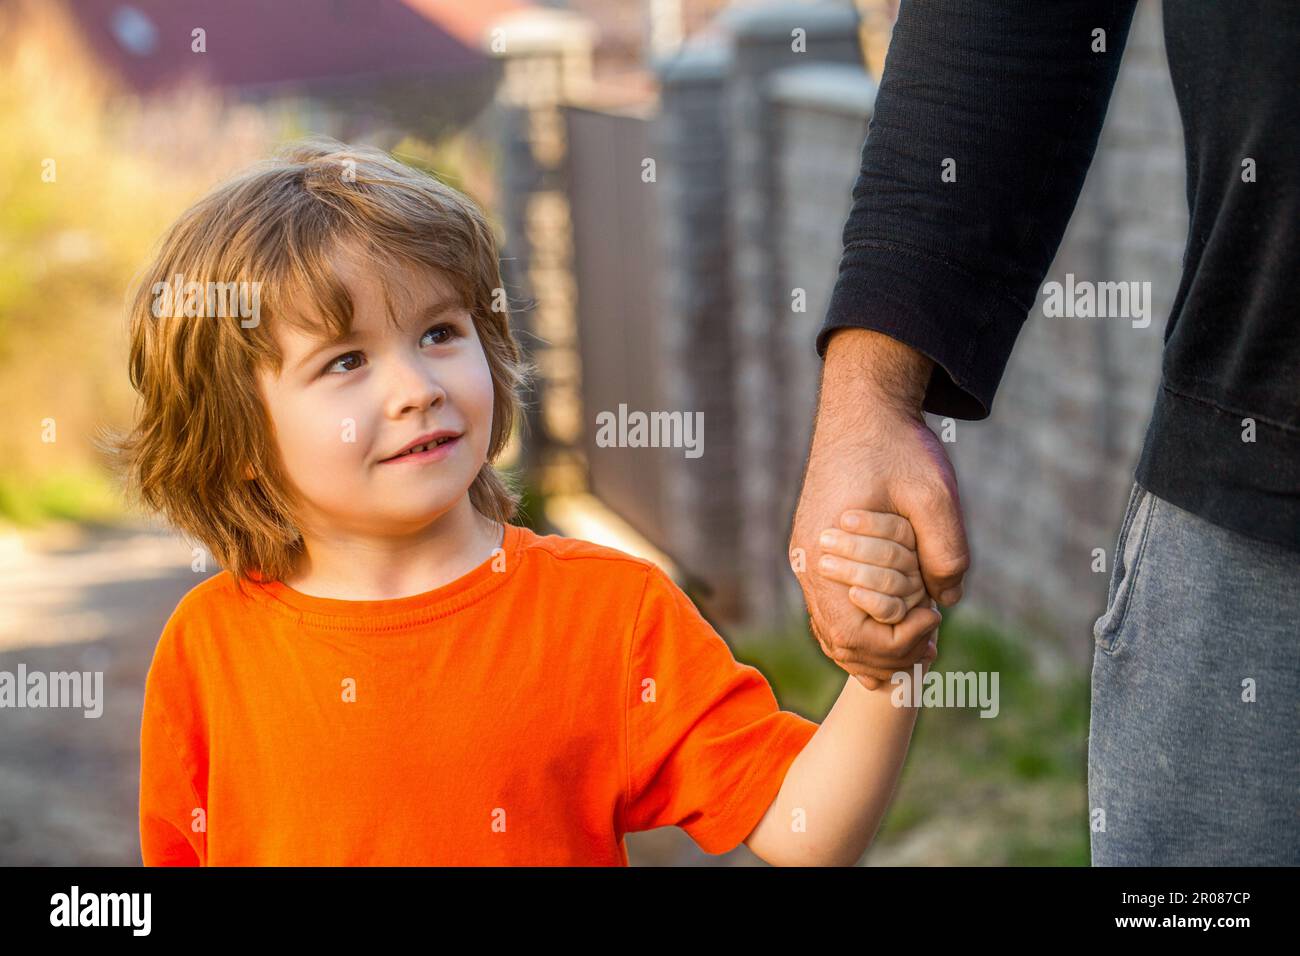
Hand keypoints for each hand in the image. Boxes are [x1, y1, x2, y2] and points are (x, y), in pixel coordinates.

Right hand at [791, 329, 969, 689]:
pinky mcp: (816, 550)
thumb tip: (948, 600)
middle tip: (932, 649)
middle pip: (838, 641)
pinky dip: (858, 628)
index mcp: (826, 551)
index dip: (897, 643)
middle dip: (887, 656)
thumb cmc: (895, 446)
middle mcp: (809, 560)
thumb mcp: (933, 493)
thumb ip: (946, 550)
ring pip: (830, 629)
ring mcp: (808, 556)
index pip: (852, 633)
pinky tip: (892, 628)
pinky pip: (830, 608)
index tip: (934, 621)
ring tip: (917, 650)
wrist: (862, 408)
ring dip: (871, 648)